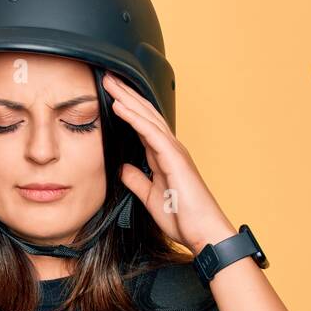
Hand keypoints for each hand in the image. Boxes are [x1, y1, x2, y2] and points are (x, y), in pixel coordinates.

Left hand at [102, 71, 237, 255]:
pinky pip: (151, 133)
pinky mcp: (174, 158)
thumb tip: (123, 167)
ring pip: (147, 117)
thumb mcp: (150, 197)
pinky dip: (134, 118)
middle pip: (144, 115)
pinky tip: (120, 106)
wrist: (204, 233)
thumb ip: (137, 180)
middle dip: (125, 95)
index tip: (109, 96)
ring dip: (127, 99)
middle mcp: (170, 149)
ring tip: (109, 83)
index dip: (126, 109)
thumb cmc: (184, 218)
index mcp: (164, 157)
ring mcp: (174, 151)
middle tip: (107, 77)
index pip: (142, 126)